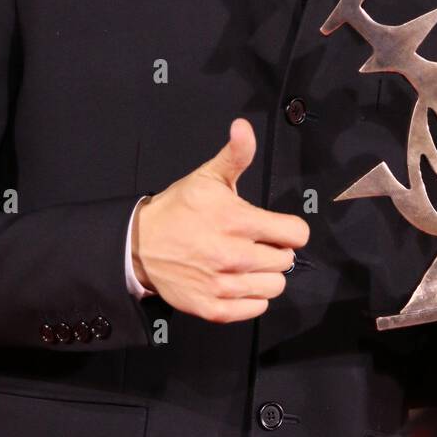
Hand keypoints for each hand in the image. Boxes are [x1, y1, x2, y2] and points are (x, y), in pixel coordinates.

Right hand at [131, 117, 309, 322]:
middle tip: (252, 243)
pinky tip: (236, 281)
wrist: (140, 245)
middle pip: (286, 260)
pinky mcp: (214, 308)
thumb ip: (236, 154)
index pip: (296, 234)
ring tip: (245, 263)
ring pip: (275, 286)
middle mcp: (235, 255)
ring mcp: (224, 285)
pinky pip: (256, 309)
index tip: (275, 228)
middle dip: (274, 250)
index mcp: (238, 221)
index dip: (289, 229)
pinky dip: (250, 298)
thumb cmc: (179, 209)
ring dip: (265, 275)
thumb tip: (243, 126)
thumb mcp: (208, 177)